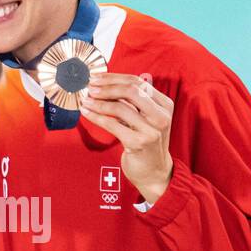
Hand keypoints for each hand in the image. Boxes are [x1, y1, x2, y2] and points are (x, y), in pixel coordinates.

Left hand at [80, 73, 174, 204]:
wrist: (154, 172)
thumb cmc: (146, 142)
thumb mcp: (145, 119)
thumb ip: (133, 102)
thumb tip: (105, 83)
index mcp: (164, 105)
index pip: (138, 83)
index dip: (115, 78)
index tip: (97, 78)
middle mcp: (161, 116)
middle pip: (131, 91)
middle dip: (107, 87)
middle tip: (90, 87)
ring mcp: (151, 131)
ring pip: (120, 107)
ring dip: (98, 102)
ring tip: (85, 101)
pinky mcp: (138, 143)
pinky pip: (112, 125)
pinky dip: (96, 117)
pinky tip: (86, 113)